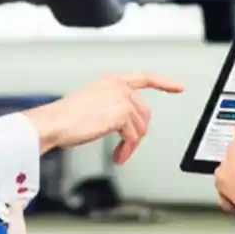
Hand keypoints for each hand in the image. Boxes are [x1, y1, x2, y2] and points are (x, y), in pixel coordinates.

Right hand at [23, 71, 183, 163]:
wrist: (55, 122)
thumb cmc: (67, 117)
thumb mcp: (94, 103)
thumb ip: (114, 106)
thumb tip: (131, 125)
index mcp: (112, 80)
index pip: (146, 77)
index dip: (165, 82)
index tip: (179, 86)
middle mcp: (119, 86)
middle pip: (145, 112)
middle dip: (138, 132)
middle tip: (127, 146)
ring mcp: (121, 97)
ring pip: (140, 126)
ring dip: (131, 144)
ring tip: (120, 153)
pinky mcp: (121, 113)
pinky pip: (133, 137)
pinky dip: (127, 150)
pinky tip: (118, 156)